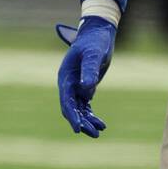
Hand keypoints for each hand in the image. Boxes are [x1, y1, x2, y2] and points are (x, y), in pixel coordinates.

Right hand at [56, 16, 115, 136]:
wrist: (98, 34)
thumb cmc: (95, 42)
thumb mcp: (93, 54)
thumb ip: (90, 70)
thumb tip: (86, 88)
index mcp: (66, 77)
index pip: (66, 100)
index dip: (72, 115)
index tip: (78, 129)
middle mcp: (68, 83)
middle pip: (71, 108)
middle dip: (81, 122)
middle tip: (94, 134)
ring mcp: (76, 86)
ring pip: (79, 109)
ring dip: (87, 121)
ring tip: (99, 132)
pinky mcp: (85, 87)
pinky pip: (86, 105)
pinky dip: (92, 115)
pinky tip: (101, 124)